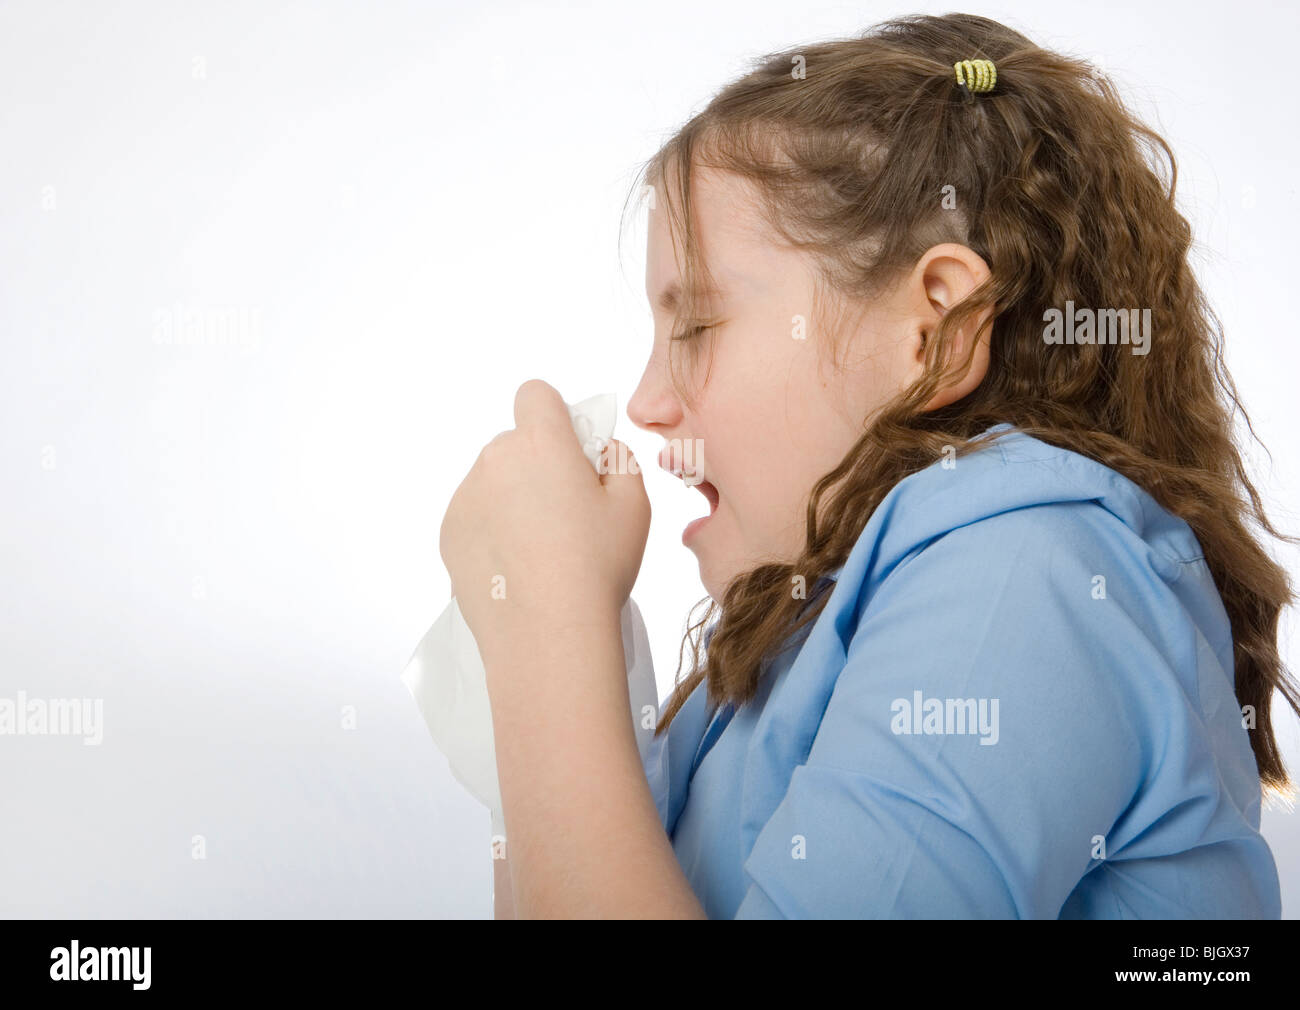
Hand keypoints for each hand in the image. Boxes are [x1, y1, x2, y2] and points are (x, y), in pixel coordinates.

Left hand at [438, 379, 650, 658]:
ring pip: (492, 481)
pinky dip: (491, 531)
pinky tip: (517, 568)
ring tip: (541, 550)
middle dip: (537, 465)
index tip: (571, 452)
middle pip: (515, 443)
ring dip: (512, 499)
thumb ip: (618, 459)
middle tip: (566, 514)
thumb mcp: (635, 504)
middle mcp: (495, 459)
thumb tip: (597, 450)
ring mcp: (466, 497)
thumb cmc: (597, 565)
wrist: (546, 633)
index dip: (554, 417)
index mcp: (542, 442)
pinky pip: (473, 516)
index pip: (535, 395)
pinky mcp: (448, 533)